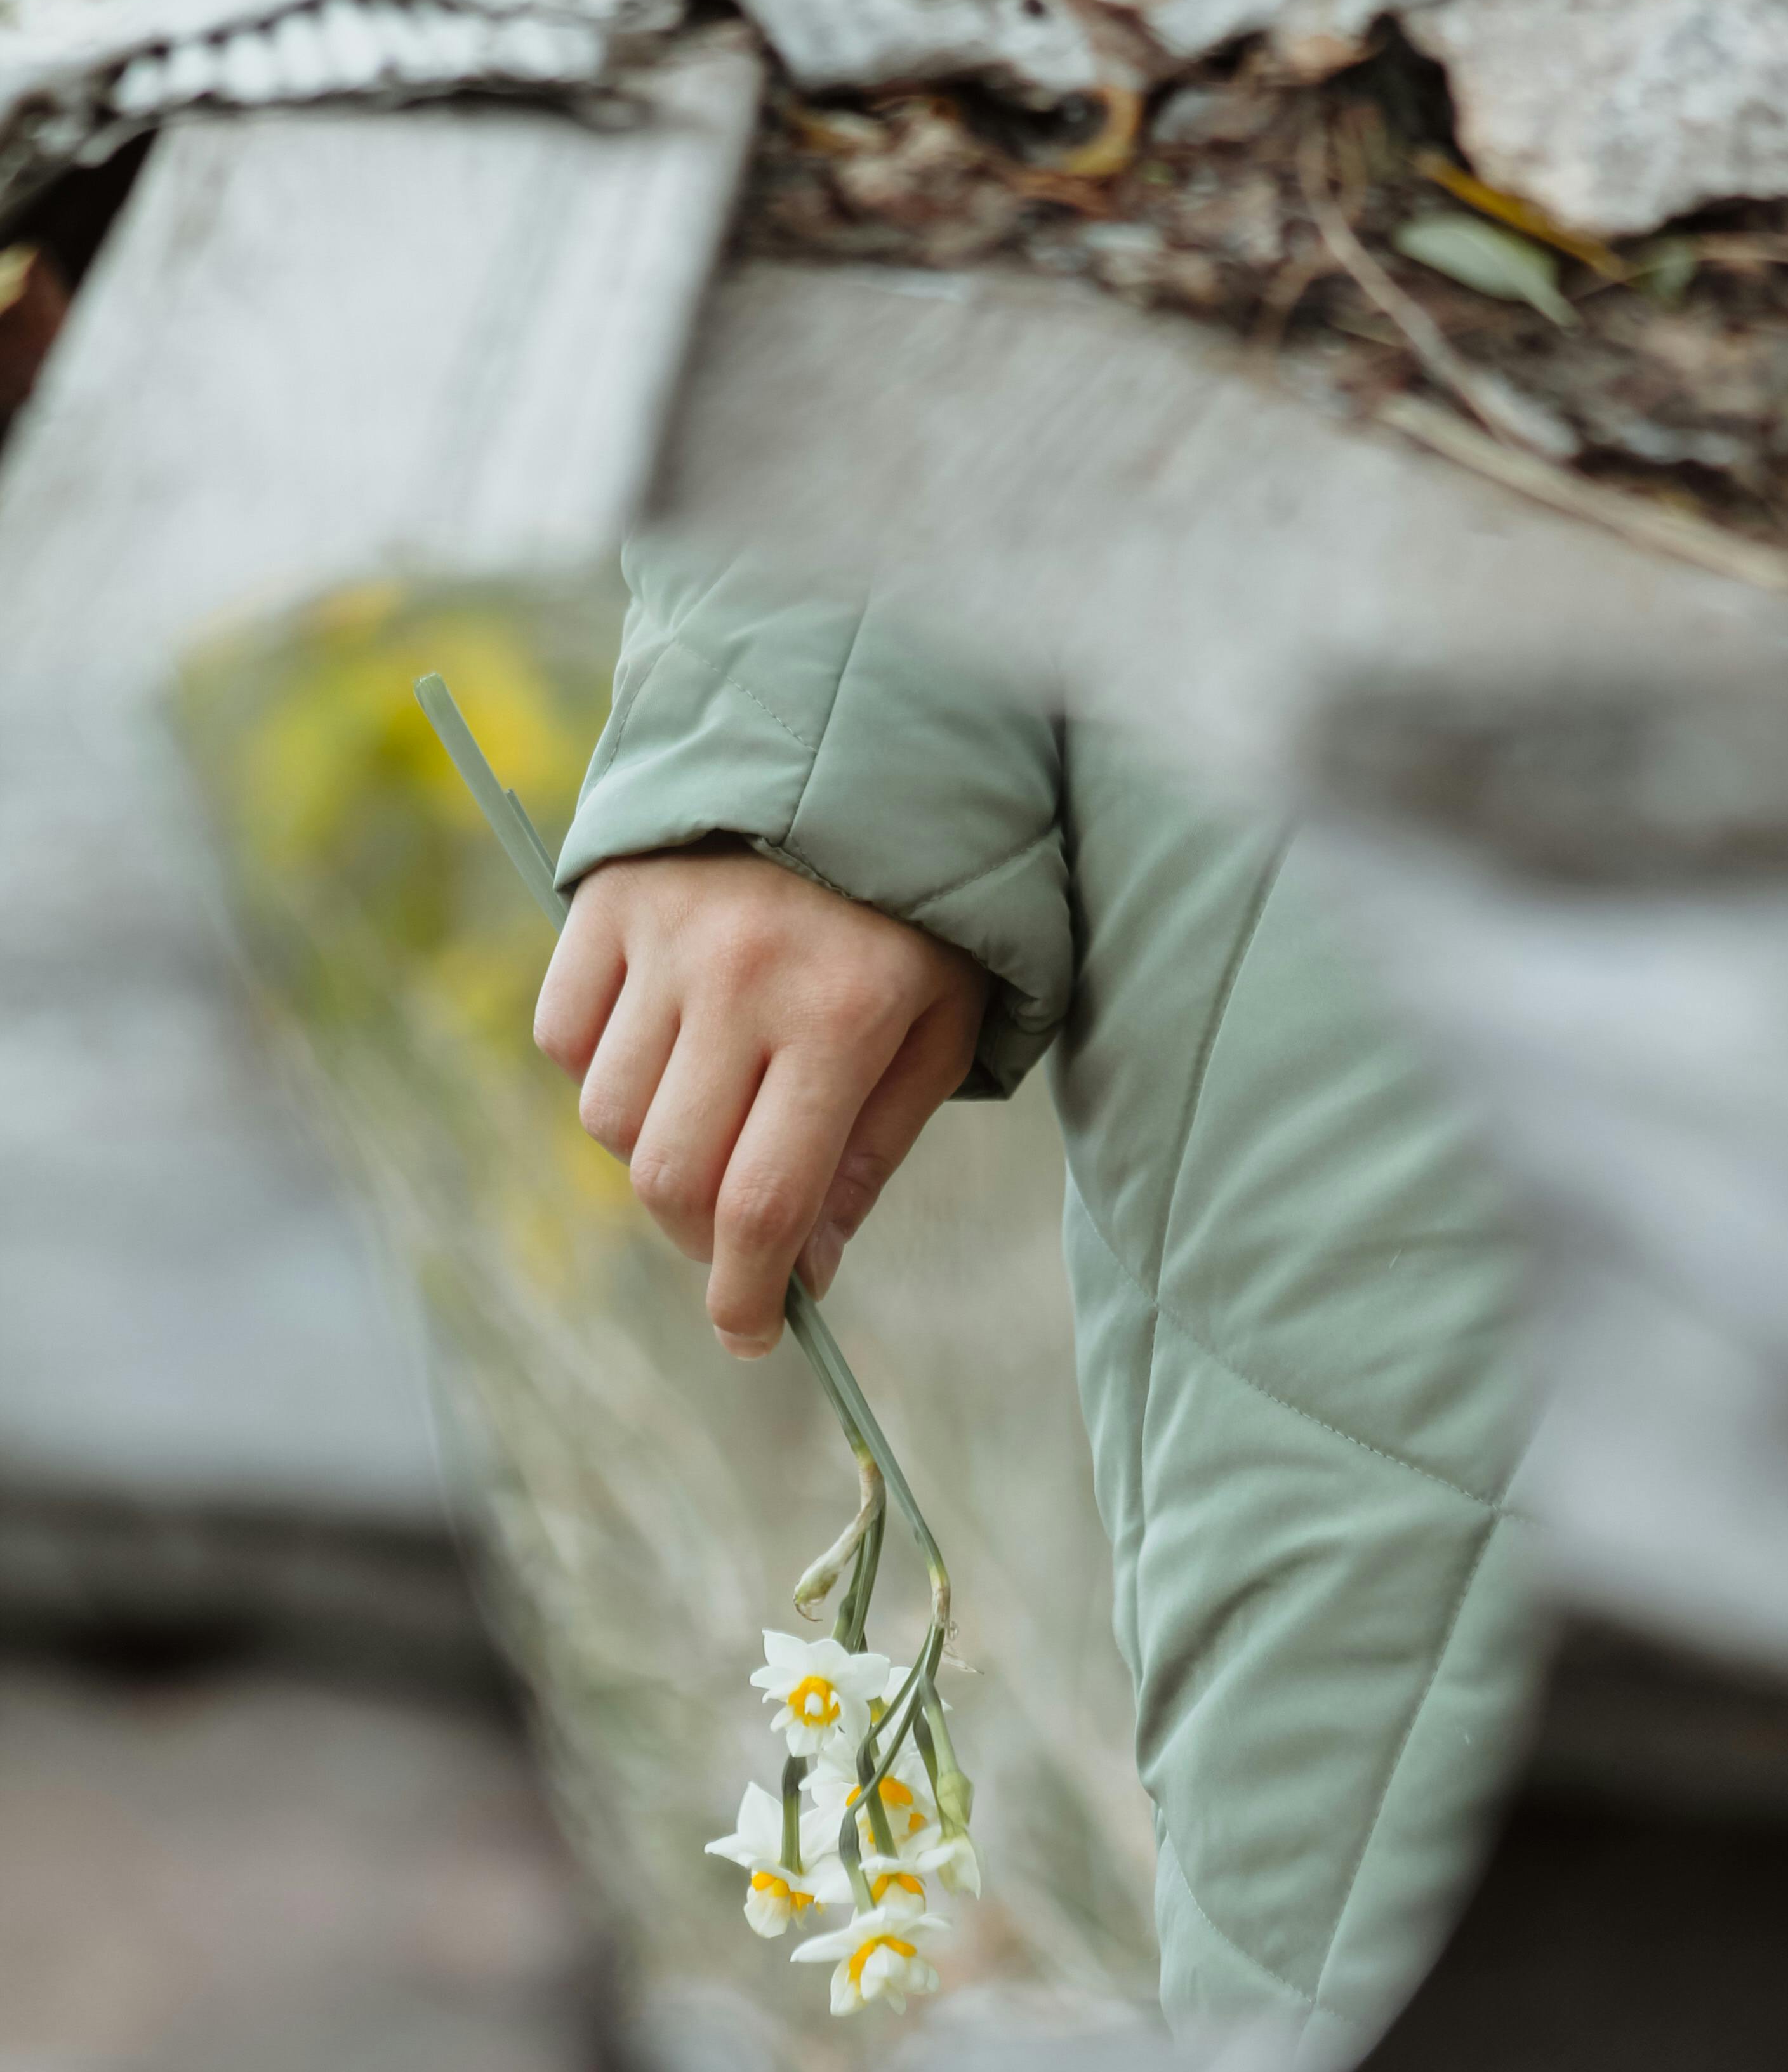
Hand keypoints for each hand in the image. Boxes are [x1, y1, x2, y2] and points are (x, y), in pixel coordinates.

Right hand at [535, 841, 986, 1357]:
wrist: (867, 736)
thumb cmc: (921, 908)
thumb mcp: (939, 1029)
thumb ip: (871, 1152)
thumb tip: (805, 1268)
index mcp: (841, 1017)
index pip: (764, 1203)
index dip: (749, 1295)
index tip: (755, 1335)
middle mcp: (740, 978)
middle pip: (669, 1177)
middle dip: (699, 1241)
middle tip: (737, 1242)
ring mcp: (663, 934)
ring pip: (607, 1118)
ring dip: (652, 1153)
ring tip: (712, 1119)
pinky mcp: (606, 898)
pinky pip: (564, 1037)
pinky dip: (599, 1068)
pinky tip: (662, 1047)